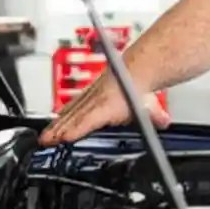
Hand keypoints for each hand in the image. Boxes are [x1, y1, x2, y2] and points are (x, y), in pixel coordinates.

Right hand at [39, 71, 171, 145]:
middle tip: (45, 141)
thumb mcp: (149, 105)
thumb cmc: (138, 87)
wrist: (135, 67)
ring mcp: (90, 96)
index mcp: (108, 104)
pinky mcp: (89, 93)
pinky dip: (64, 114)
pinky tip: (58, 120)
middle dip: (59, 130)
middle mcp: (96, 99)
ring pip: (71, 111)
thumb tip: (164, 120)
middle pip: (74, 117)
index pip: (88, 119)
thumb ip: (155, 115)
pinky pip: (73, 105)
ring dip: (58, 124)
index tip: (63, 137)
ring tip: (46, 136)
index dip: (75, 129)